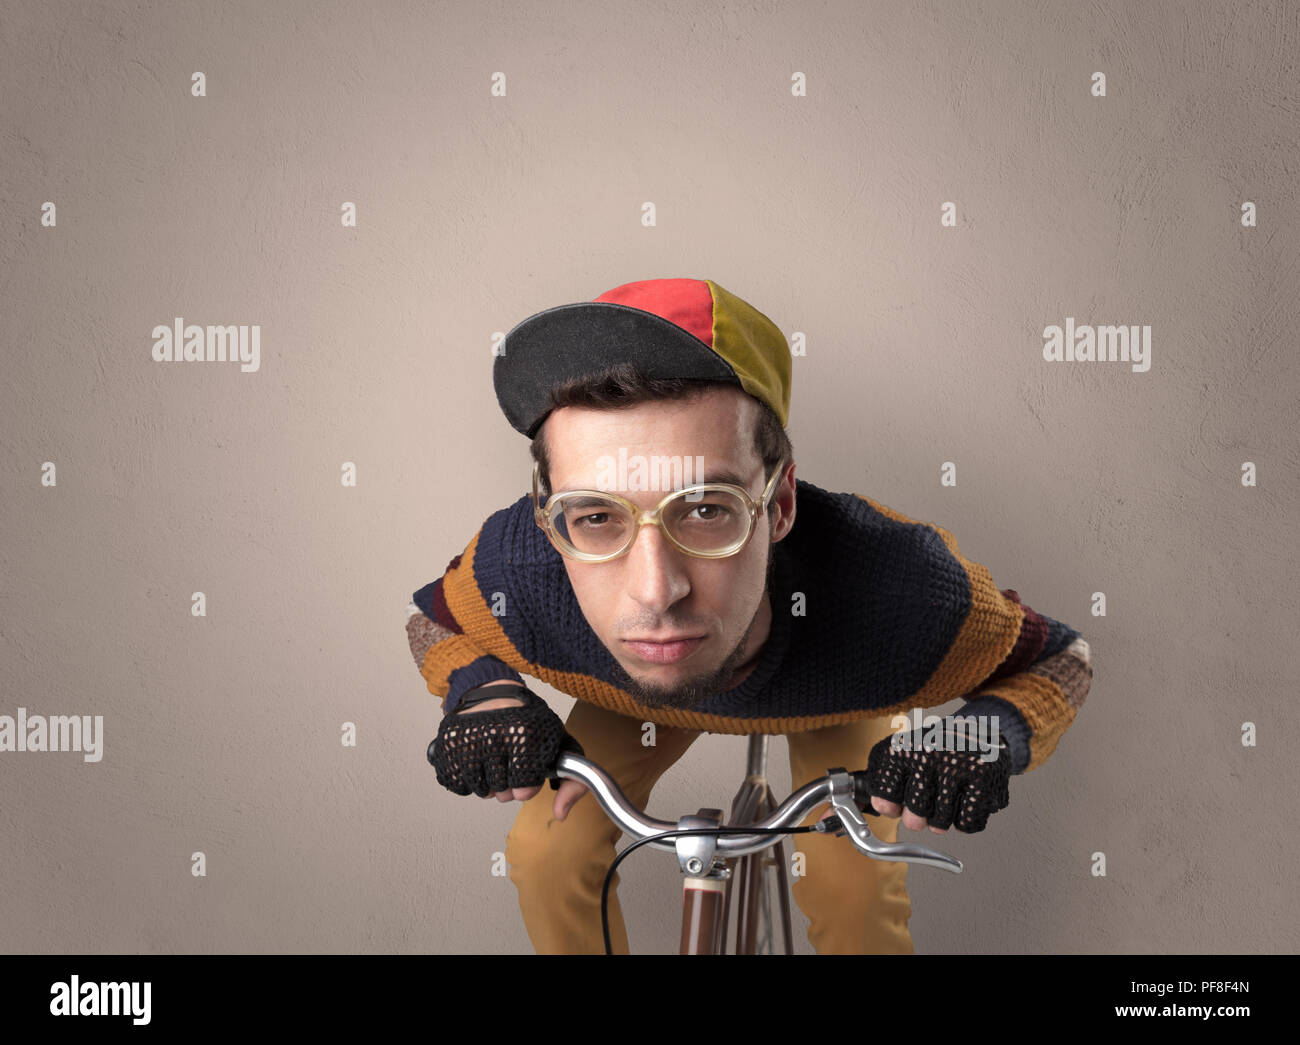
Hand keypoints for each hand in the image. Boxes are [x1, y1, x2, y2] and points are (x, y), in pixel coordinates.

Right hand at [433, 688, 588, 820]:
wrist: (493, 692)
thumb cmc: (527, 720)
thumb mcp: (559, 743)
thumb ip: (571, 781)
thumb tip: (560, 813)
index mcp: (525, 733)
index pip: (525, 787)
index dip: (528, 784)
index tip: (527, 771)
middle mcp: (494, 736)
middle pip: (503, 792)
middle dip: (510, 784)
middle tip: (510, 762)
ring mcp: (469, 740)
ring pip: (481, 791)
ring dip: (489, 782)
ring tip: (494, 759)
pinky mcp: (448, 744)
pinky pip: (458, 785)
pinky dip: (468, 779)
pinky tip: (477, 761)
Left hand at [861, 724, 1011, 833]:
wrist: (980, 730)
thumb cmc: (938, 749)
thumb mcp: (903, 754)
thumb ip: (886, 781)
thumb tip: (882, 808)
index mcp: (902, 748)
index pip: (884, 794)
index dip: (890, 807)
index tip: (895, 807)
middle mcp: (927, 755)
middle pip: (913, 816)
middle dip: (918, 819)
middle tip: (925, 804)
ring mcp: (955, 766)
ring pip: (940, 823)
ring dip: (943, 819)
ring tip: (946, 797)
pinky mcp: (981, 778)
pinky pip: (966, 823)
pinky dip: (966, 819)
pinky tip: (964, 798)